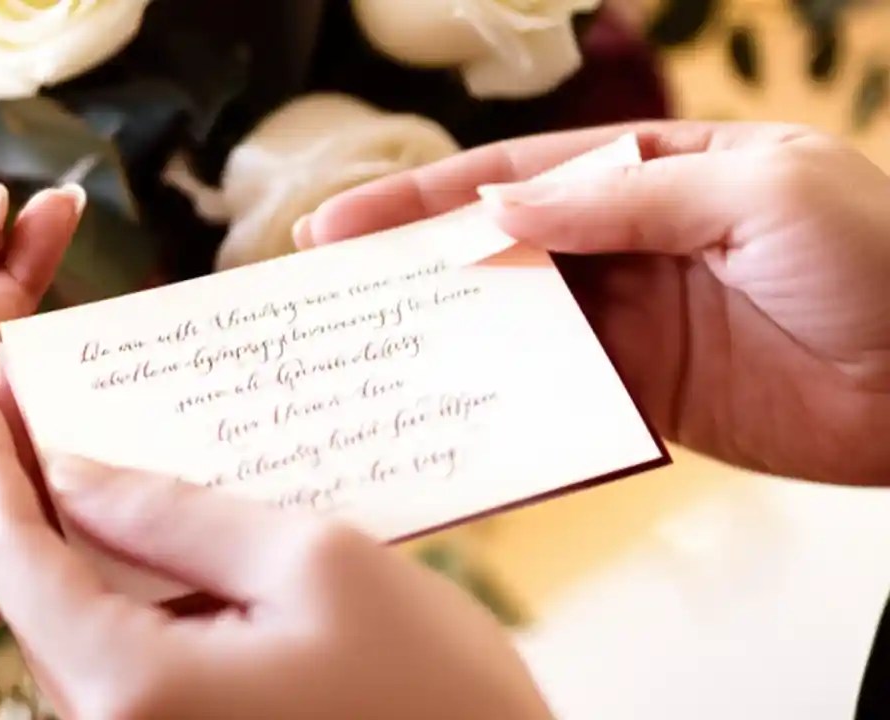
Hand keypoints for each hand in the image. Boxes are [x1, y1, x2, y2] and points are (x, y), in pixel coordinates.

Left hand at [0, 382, 553, 719]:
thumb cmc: (430, 690)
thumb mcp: (311, 563)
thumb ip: (176, 514)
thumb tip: (71, 470)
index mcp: (131, 686)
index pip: (14, 559)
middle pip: (38, 596)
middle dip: (34, 495)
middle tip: (44, 400)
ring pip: (81, 626)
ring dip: (85, 541)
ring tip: (103, 450)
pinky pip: (127, 660)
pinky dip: (130, 591)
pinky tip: (165, 533)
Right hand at [297, 121, 889, 485]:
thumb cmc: (876, 255)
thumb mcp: (756, 191)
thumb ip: (622, 200)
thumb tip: (501, 210)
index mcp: (650, 170)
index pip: (515, 178)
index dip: (424, 199)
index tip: (342, 221)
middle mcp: (628, 242)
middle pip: (498, 251)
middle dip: (413, 265)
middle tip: (327, 288)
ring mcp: (631, 322)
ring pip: (515, 323)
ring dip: (446, 336)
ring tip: (367, 351)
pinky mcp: (643, 394)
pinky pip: (556, 394)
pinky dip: (502, 402)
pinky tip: (451, 407)